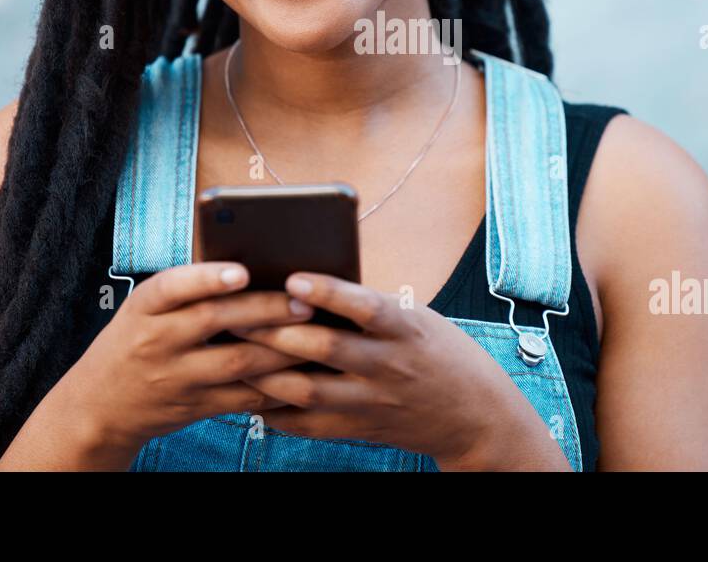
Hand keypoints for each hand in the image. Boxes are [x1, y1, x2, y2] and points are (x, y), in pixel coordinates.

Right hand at [62, 262, 316, 464]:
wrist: (99, 405)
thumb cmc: (136, 340)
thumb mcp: (144, 309)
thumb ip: (186, 290)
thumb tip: (253, 267)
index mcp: (144, 307)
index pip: (170, 287)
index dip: (206, 278)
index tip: (241, 271)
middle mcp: (157, 340)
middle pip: (214, 321)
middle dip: (265, 309)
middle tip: (305, 301)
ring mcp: (175, 377)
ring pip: (236, 362)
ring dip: (281, 348)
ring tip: (316, 333)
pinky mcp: (193, 407)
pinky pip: (241, 397)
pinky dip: (275, 385)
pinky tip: (301, 371)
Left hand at [228, 273, 571, 469]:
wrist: (474, 415)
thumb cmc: (438, 351)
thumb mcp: (416, 319)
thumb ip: (368, 309)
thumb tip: (306, 288)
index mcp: (405, 328)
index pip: (363, 306)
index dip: (326, 292)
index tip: (292, 278)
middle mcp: (389, 366)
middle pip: (324, 348)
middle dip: (275, 331)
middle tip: (235, 314)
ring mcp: (373, 402)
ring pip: (308, 390)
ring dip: (265, 372)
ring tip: (233, 353)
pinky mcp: (361, 429)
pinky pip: (309, 424)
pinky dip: (277, 410)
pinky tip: (252, 393)